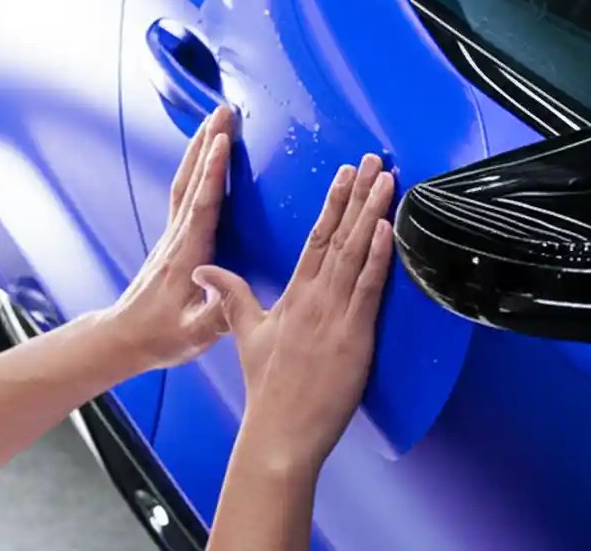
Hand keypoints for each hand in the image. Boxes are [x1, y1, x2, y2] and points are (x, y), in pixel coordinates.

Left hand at [103, 107, 234, 370]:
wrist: (126, 337)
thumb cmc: (160, 336)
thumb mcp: (193, 334)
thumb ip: (215, 315)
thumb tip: (232, 295)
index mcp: (188, 255)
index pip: (203, 204)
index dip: (214, 171)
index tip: (224, 139)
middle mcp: (178, 237)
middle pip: (192, 180)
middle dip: (208, 143)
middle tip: (224, 111)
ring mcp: (173, 235)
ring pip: (185, 182)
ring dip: (200, 148)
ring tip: (216, 120)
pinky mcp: (174, 238)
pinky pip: (185, 192)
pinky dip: (196, 167)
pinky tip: (205, 156)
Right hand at [193, 154, 395, 474]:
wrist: (279, 431)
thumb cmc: (268, 388)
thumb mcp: (246, 334)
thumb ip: (231, 296)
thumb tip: (203, 270)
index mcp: (293, 295)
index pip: (315, 237)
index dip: (332, 202)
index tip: (344, 173)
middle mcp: (314, 298)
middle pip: (338, 234)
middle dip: (357, 194)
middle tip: (372, 159)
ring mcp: (334, 315)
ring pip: (355, 253)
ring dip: (373, 213)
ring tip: (385, 180)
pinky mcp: (353, 336)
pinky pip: (367, 288)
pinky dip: (377, 256)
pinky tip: (386, 228)